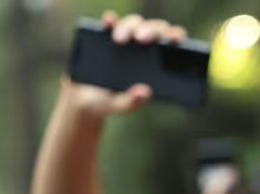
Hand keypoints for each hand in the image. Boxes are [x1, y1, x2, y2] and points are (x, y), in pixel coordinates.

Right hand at [65, 12, 186, 117]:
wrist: (83, 100)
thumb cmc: (109, 102)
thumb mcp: (120, 106)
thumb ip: (132, 102)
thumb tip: (146, 92)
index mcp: (154, 63)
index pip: (169, 43)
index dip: (175, 37)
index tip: (176, 39)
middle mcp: (141, 47)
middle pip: (151, 29)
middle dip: (149, 30)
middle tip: (142, 40)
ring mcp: (123, 39)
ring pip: (132, 24)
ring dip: (128, 27)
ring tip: (119, 39)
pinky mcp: (104, 36)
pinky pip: (110, 23)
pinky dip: (110, 20)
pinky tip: (109, 22)